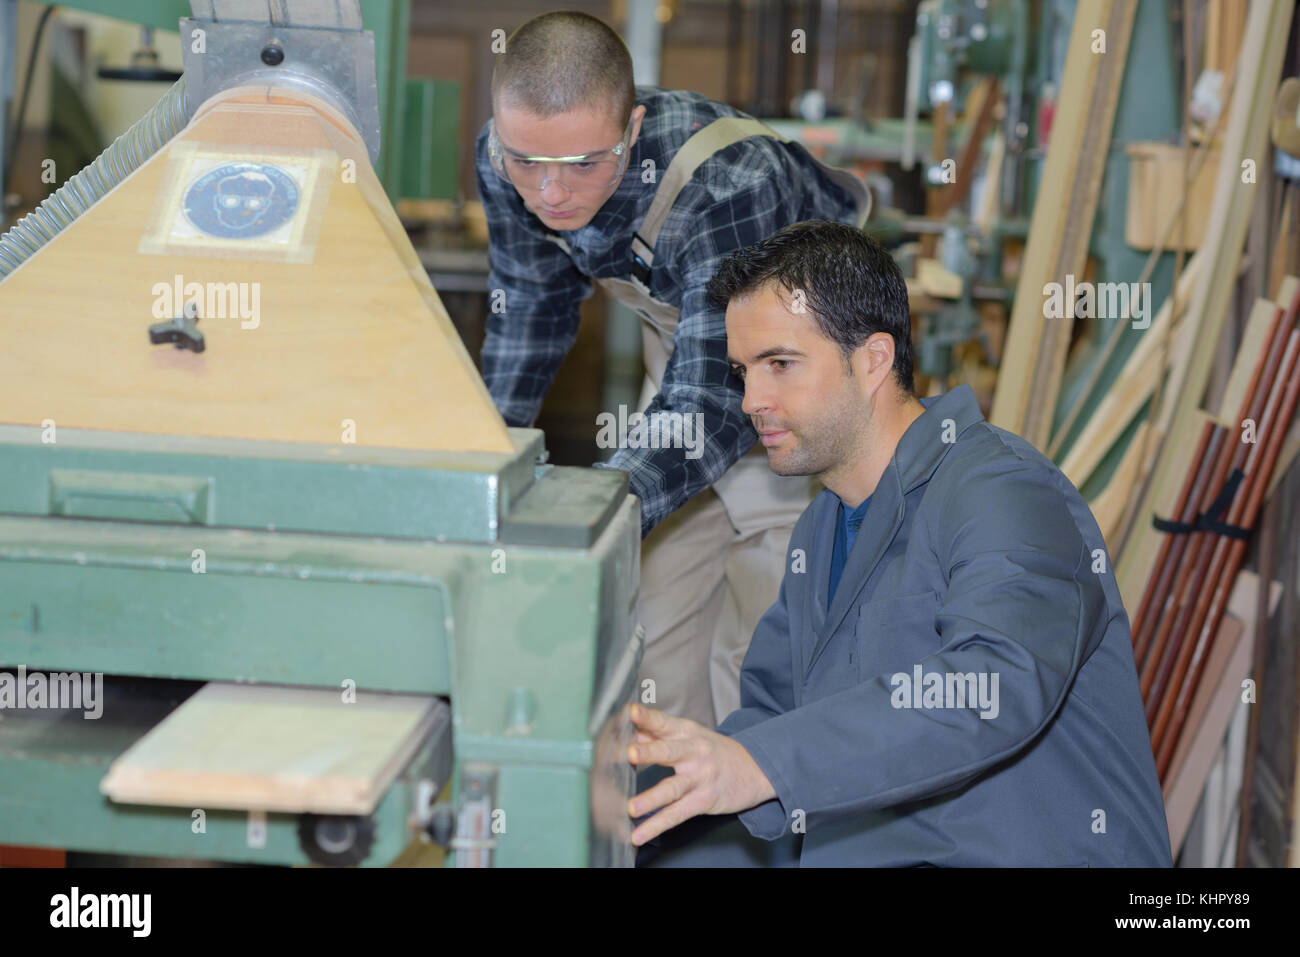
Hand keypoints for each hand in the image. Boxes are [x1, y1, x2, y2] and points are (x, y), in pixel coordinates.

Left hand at [625, 703, 775, 845]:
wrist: (756, 769)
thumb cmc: (715, 751)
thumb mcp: (691, 736)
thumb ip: (659, 735)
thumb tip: (630, 732)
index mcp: (687, 733)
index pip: (664, 723)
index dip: (648, 718)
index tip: (632, 712)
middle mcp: (694, 752)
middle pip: (669, 751)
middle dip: (648, 752)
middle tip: (629, 753)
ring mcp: (699, 778)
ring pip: (673, 787)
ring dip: (651, 798)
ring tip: (632, 807)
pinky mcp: (703, 801)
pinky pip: (677, 814)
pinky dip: (656, 825)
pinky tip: (640, 834)